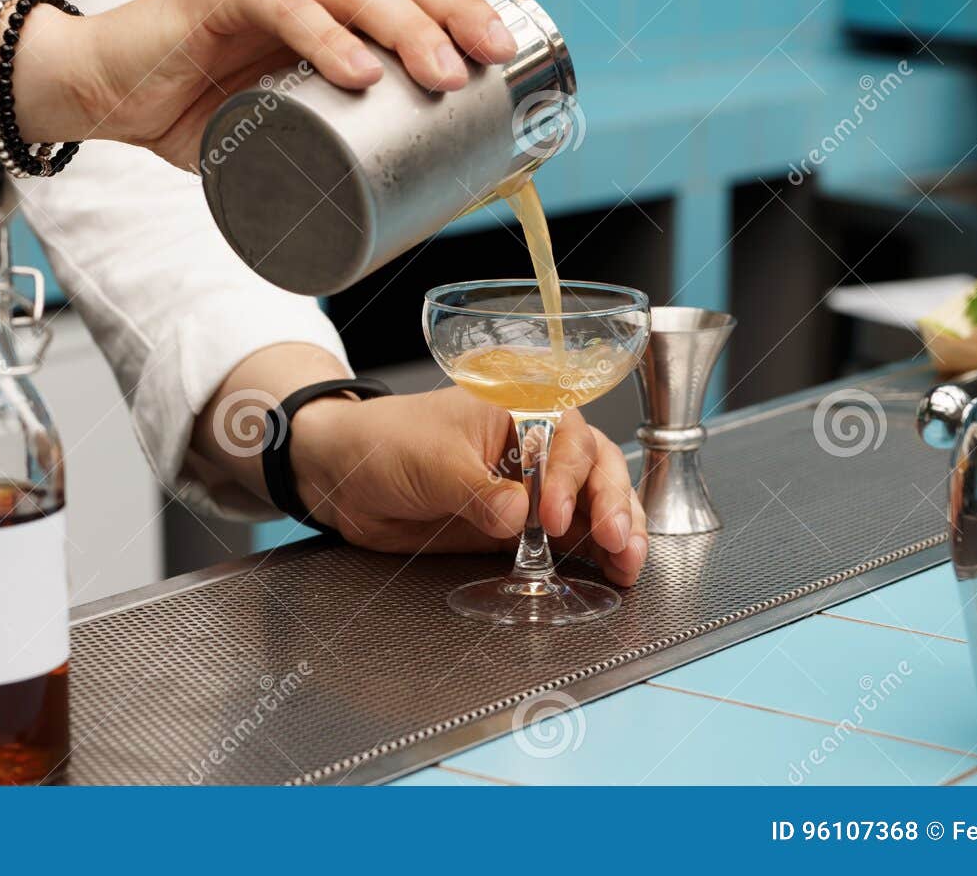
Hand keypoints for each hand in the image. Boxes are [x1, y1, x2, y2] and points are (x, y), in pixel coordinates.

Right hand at [41, 0, 549, 167]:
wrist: (101, 94)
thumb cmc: (201, 109)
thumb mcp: (292, 118)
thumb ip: (346, 130)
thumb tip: (435, 182)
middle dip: (460, 5)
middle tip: (495, 53)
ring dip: (408, 26)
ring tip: (444, 73)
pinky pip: (281, 8)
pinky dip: (324, 39)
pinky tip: (358, 72)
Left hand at [289, 387, 649, 586]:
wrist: (349, 477)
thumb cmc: (387, 444)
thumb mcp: (432, 462)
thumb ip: (478, 491)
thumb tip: (519, 517)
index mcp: (517, 407)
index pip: (565, 434)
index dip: (568, 475)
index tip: (551, 515)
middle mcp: (534, 443)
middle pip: (595, 465)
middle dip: (611, 503)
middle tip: (614, 541)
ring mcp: (531, 484)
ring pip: (594, 500)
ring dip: (617, 529)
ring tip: (627, 563)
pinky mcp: (524, 523)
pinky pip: (569, 536)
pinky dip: (594, 553)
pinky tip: (612, 570)